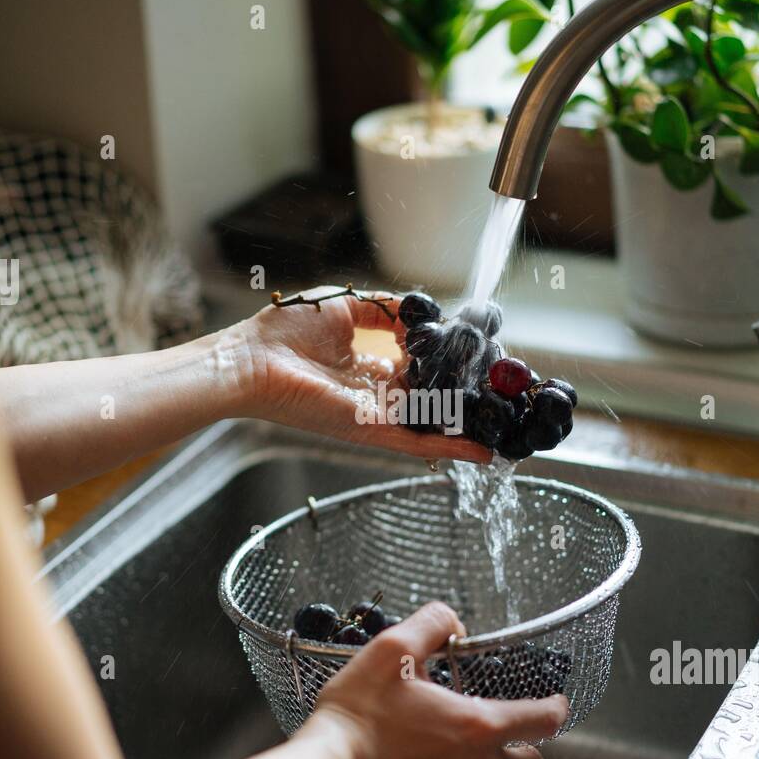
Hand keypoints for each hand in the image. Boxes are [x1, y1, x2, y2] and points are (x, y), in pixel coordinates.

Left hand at [233, 287, 490, 463]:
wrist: (251, 361)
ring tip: (507, 431)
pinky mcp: (370, 431)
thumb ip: (386, 310)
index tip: (481, 361)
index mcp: (370, 364)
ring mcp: (376, 415)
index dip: (451, 366)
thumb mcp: (346, 305)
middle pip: (433, 400)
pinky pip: (418, 442)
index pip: (421, 369)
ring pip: (433, 425)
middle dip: (468, 399)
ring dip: (469, 429)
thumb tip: (424, 313)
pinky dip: (451, 449)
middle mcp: (377, 393)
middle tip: (506, 398)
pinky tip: (482, 453)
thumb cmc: (284, 331)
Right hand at [298, 602, 567, 758]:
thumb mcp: (391, 650)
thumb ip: (431, 624)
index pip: (543, 720)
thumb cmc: (357, 716)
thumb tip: (451, 621)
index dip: (555, 707)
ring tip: (470, 752)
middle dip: (528, 746)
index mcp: (477, 725)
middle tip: (509, 729)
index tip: (554, 701)